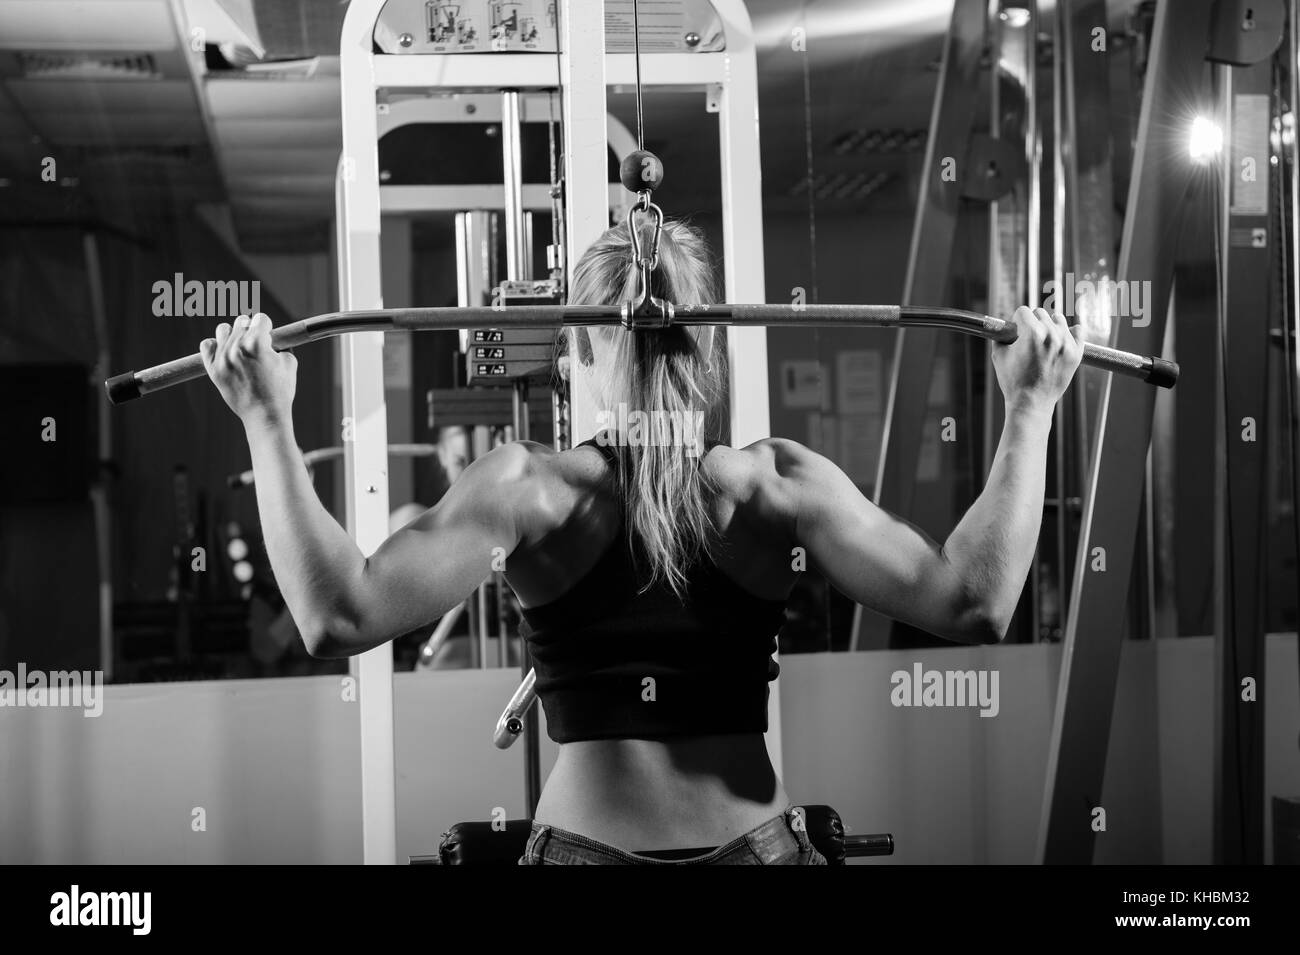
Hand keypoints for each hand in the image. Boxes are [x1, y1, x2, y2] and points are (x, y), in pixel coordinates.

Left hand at [200, 313, 297, 427]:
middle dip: (251, 330)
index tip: (268, 335)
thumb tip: (270, 339)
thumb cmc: (280, 391)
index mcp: (258, 343)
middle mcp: (237, 347)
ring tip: (240, 347)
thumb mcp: (289, 363)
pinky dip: (214, 345)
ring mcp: (223, 358)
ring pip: (223, 329)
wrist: (264, 415)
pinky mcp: (213, 370)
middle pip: (242, 321)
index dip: (267, 326)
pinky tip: (224, 353)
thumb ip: (279, 345)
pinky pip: (206, 345)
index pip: (260, 318)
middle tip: (256, 345)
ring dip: (233, 334)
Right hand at [991, 306, 1082, 413]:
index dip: (1016, 321)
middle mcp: (1051, 335)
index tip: (1015, 329)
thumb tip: (1005, 327)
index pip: (1023, 311)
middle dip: (1032, 322)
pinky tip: (1063, 336)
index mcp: (1032, 333)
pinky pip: (1079, 331)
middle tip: (1027, 336)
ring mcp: (1066, 344)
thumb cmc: (1014, 382)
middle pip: (1041, 313)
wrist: (1031, 404)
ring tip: (1044, 338)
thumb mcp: (999, 356)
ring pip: (1059, 320)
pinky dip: (1072, 331)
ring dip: (1050, 324)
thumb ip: (1002, 336)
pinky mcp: (1076, 354)